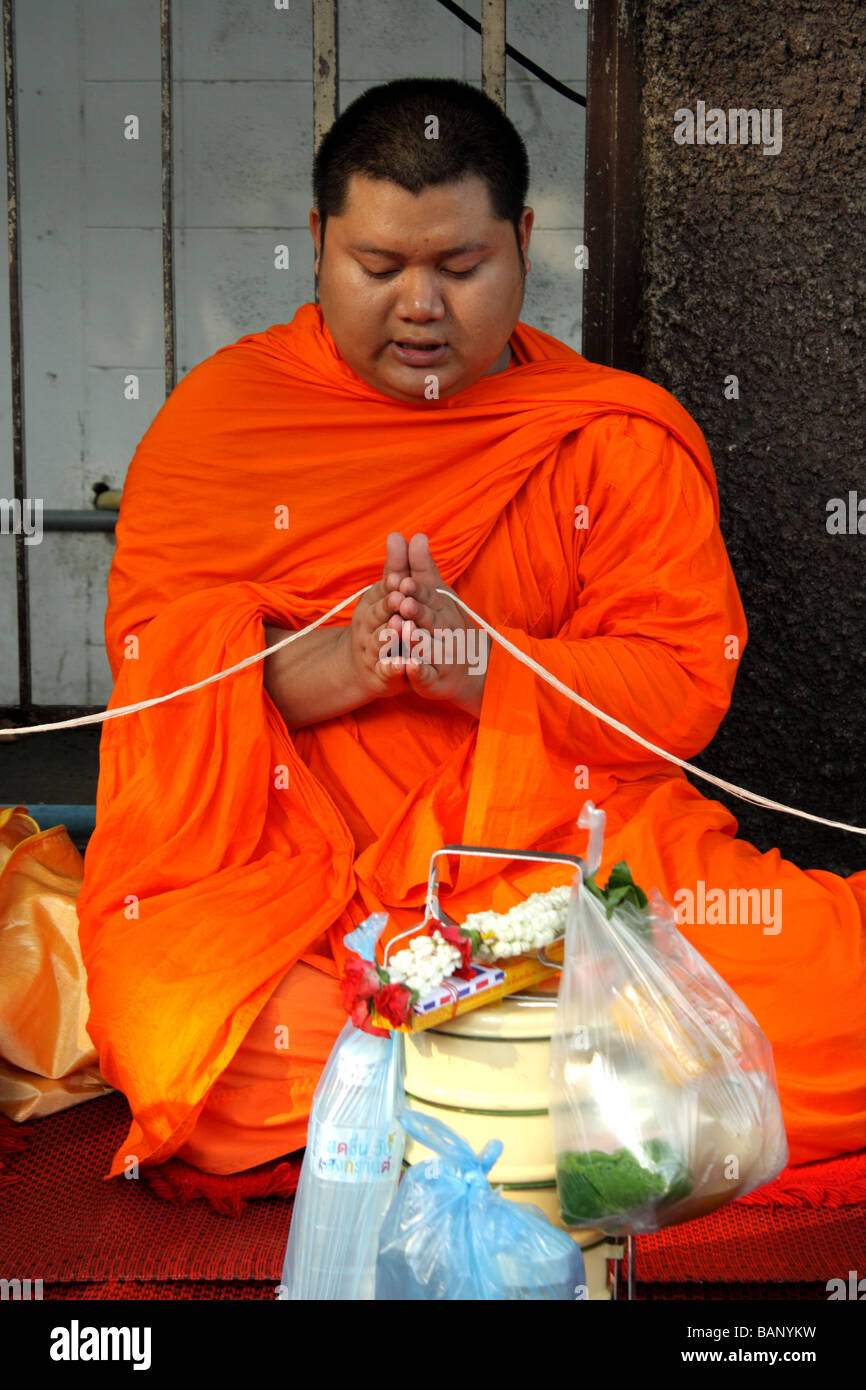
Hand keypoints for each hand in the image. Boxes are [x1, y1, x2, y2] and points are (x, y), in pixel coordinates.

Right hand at [338, 531, 416, 701]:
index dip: (391, 585)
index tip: (401, 578)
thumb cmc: (380, 621)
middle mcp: (368, 625)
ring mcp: (372, 650)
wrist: (360, 665)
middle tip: (401, 599)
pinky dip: (393, 667)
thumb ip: (396, 567)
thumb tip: (397, 533)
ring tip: (401, 628)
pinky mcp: (380, 674)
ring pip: (382, 641)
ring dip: (390, 635)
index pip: (381, 591)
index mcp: (371, 603)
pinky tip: (403, 664)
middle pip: (378, 614)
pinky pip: (386, 670)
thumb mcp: (386, 593)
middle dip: (389, 606)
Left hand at [390, 533, 488, 716]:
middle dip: (416, 611)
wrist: (468, 671)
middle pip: (430, 619)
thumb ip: (421, 568)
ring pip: (428, 647)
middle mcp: (445, 631)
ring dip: (416, 639)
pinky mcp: (435, 680)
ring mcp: (442, 656)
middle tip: (401, 602)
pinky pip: (427, 676)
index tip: (402, 582)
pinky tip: (407, 666)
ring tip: (403, 629)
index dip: (416, 590)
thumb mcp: (435, 595)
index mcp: (442, 608)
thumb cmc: (445, 626)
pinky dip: (419, 671)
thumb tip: (415, 534)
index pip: (429, 596)